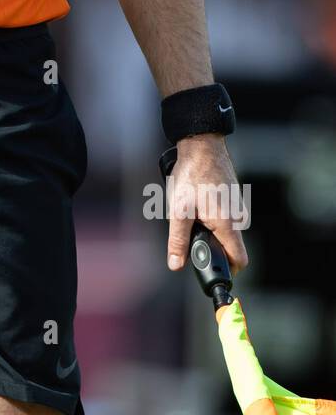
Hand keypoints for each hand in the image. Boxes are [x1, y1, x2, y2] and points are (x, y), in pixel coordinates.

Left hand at [166, 135, 248, 277]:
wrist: (202, 144)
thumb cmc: (192, 174)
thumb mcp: (179, 209)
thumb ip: (178, 239)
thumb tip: (176, 265)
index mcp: (227, 224)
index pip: (239, 260)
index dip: (224, 269)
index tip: (207, 268)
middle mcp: (237, 217)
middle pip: (228, 247)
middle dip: (209, 246)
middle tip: (189, 234)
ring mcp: (236, 207)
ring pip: (223, 231)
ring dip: (207, 230)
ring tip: (190, 213)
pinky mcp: (231, 199)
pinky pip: (222, 218)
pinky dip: (209, 217)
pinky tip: (195, 203)